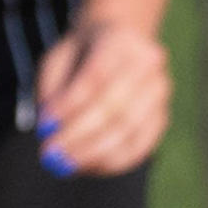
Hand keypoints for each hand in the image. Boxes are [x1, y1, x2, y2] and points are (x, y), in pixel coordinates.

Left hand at [33, 21, 170, 174]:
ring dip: (92, 153)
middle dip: (79, 135)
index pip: (97, 76)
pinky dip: (111, 163)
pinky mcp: (162, 117)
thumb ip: (52, 92)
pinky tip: (86, 167)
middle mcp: (149, 63)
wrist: (118, 47)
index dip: (70, 105)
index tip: (44, 128)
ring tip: (63, 164)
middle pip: (116, 106)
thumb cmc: (79, 58)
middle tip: (51, 155)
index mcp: (120, 40)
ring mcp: (161, 91)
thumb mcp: (58, 61)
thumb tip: (49, 131)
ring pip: (129, 130)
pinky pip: (139, 148)